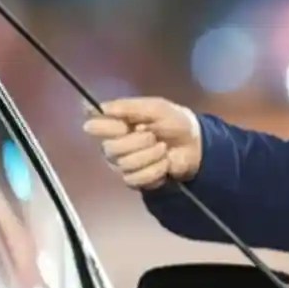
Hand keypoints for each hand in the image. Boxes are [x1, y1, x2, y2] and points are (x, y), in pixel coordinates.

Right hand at [81, 97, 202, 190]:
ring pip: (125, 165)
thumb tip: (102, 107)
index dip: (105, 127)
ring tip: (163, 149)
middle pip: (110, 149)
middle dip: (138, 142)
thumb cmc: (174, 122)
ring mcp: (122, 164)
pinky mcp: (133, 180)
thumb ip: (129, 107)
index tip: (123, 125)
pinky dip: (155, 170)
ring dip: (151, 155)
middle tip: (154, 136)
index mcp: (115, 124)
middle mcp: (113, 144)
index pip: (93, 126)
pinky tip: (164, 163)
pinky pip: (136, 179)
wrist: (194, 145)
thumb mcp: (156, 108)